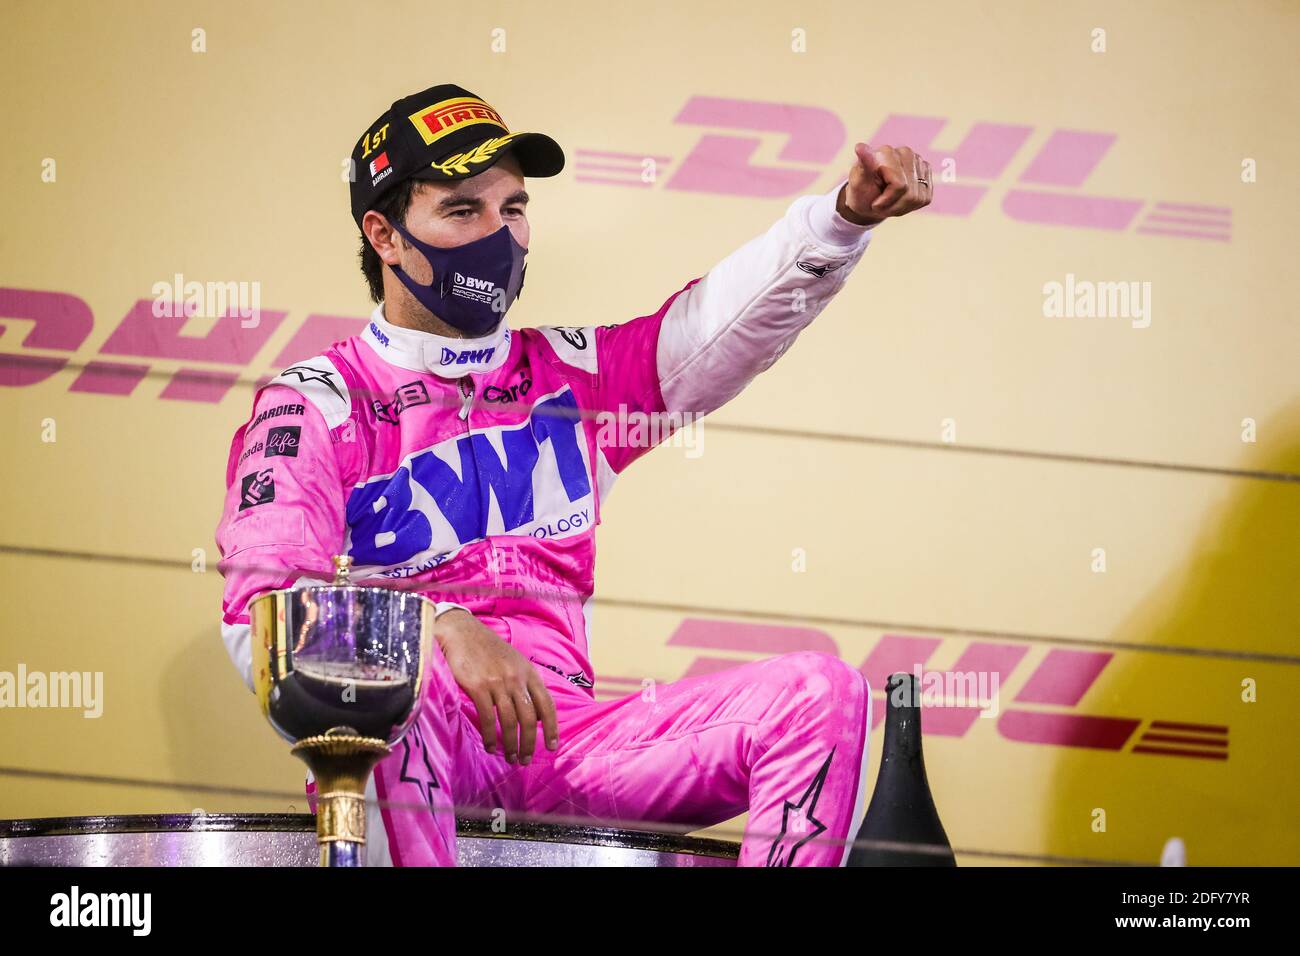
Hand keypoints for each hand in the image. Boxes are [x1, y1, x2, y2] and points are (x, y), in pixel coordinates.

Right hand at [434, 609, 558, 763]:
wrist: (462, 633)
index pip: (547, 705)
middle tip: (524, 760)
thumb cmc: (489, 650)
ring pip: (510, 721)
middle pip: (529, 718)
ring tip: (509, 757)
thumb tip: (535, 715)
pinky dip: (490, 736)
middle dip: (529, 743)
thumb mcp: (515, 662)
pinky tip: (489, 746)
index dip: (552, 728)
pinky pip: (488, 718)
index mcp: (529, 673)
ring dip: (510, 744)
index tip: (552, 747)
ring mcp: (498, 682)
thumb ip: (526, 685)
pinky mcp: (478, 687)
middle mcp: (517, 678)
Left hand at [837, 142, 931, 226]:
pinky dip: (910, 206)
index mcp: (887, 152)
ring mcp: (919, 163)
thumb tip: (859, 147)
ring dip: (901, 207)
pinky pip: (924, 198)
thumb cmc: (862, 192)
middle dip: (894, 205)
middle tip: (881, 205)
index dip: (886, 201)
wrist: (869, 199)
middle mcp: (906, 153)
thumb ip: (863, 165)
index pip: (899, 185)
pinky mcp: (927, 174)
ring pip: (918, 197)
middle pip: (910, 193)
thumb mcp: (858, 182)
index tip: (875, 204)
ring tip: (888, 203)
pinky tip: (899, 201)